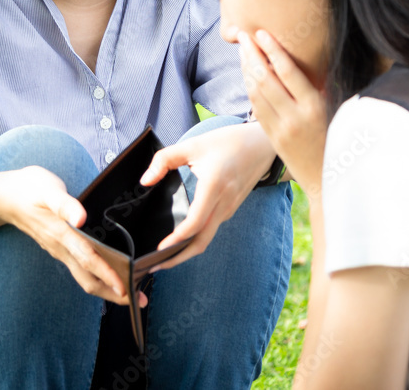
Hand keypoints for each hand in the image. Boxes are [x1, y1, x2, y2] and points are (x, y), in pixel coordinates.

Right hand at [0, 166, 141, 306]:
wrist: (5, 197)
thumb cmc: (29, 190)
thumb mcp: (48, 191)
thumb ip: (65, 204)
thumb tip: (81, 218)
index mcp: (61, 234)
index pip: (88, 259)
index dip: (107, 274)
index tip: (124, 287)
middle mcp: (61, 248)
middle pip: (88, 279)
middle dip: (113, 292)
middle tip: (138, 301)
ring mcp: (60, 251)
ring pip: (85, 277)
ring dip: (107, 288)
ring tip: (131, 294)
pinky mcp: (61, 249)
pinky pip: (81, 269)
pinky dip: (99, 277)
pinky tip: (112, 276)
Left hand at [140, 119, 274, 270]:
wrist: (263, 145)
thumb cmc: (228, 142)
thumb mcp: (193, 145)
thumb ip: (164, 160)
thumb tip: (145, 181)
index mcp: (214, 187)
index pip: (195, 223)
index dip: (177, 240)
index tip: (159, 249)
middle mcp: (224, 202)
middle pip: (202, 241)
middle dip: (179, 258)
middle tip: (156, 266)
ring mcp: (230, 208)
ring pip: (207, 237)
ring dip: (187, 250)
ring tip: (164, 256)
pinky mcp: (231, 208)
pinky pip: (212, 228)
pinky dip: (196, 238)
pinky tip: (182, 238)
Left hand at [239, 29, 327, 197]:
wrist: (328, 177)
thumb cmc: (336, 137)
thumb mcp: (333, 110)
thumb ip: (317, 88)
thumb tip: (301, 60)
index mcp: (314, 106)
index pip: (288, 72)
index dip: (272, 50)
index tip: (261, 33)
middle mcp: (295, 117)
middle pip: (266, 79)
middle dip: (252, 55)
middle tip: (243, 36)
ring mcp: (281, 129)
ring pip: (256, 93)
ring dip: (247, 69)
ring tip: (243, 50)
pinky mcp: (272, 137)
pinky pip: (256, 108)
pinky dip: (249, 88)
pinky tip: (247, 74)